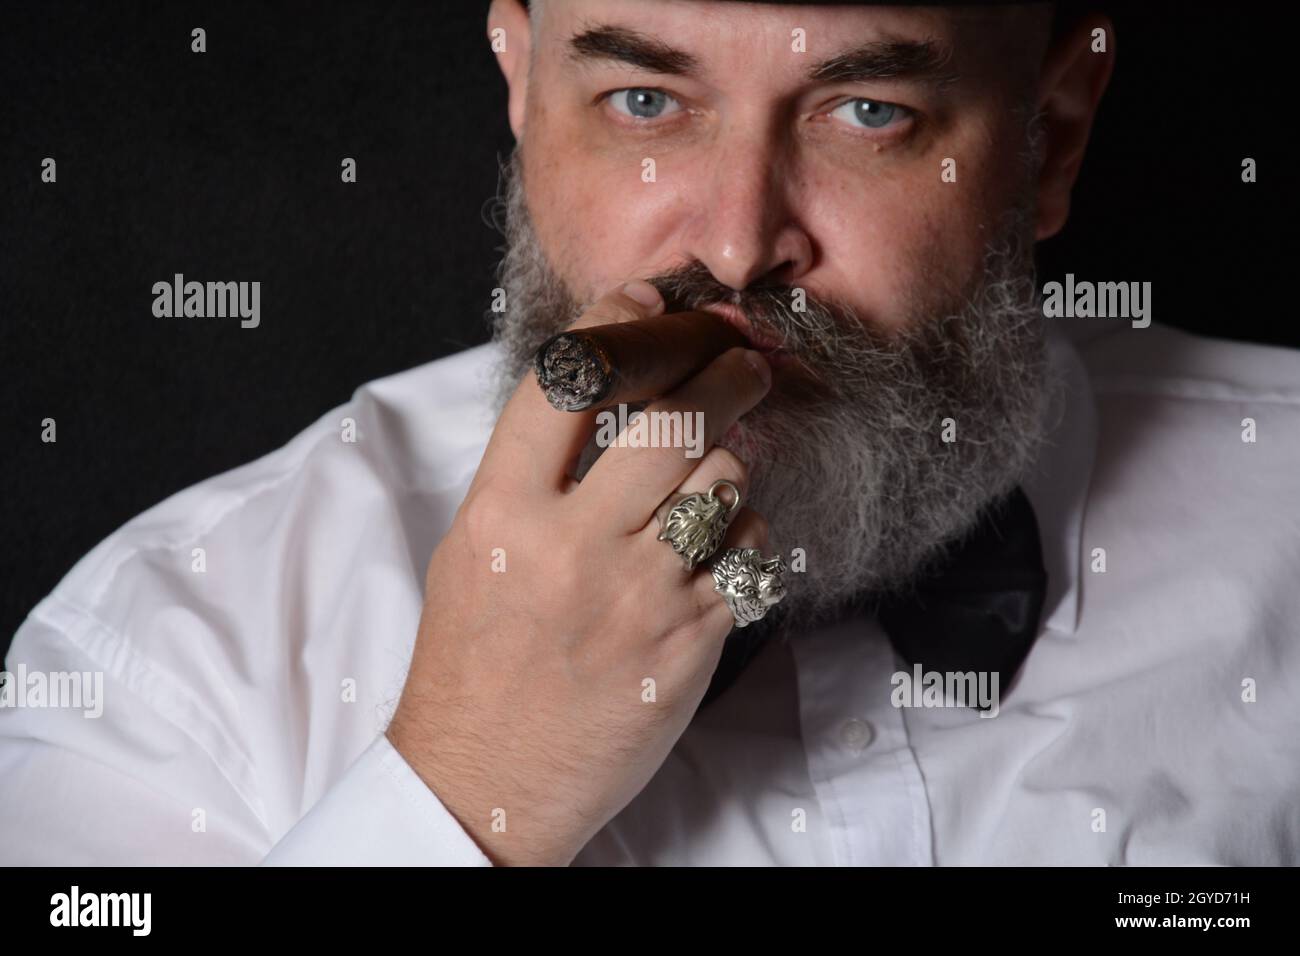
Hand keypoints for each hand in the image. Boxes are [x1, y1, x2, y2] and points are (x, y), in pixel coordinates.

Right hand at [386, 279, 772, 865]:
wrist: (486, 780)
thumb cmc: (474, 663)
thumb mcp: (473, 552)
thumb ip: (528, 474)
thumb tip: (603, 390)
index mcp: (501, 515)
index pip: (566, 383)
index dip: (615, 321)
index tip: (648, 299)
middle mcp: (571, 548)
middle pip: (672, 419)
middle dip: (721, 373)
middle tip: (741, 361)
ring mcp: (638, 597)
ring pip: (725, 479)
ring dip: (735, 460)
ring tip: (725, 464)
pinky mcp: (690, 642)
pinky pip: (753, 553)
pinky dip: (750, 535)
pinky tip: (725, 542)